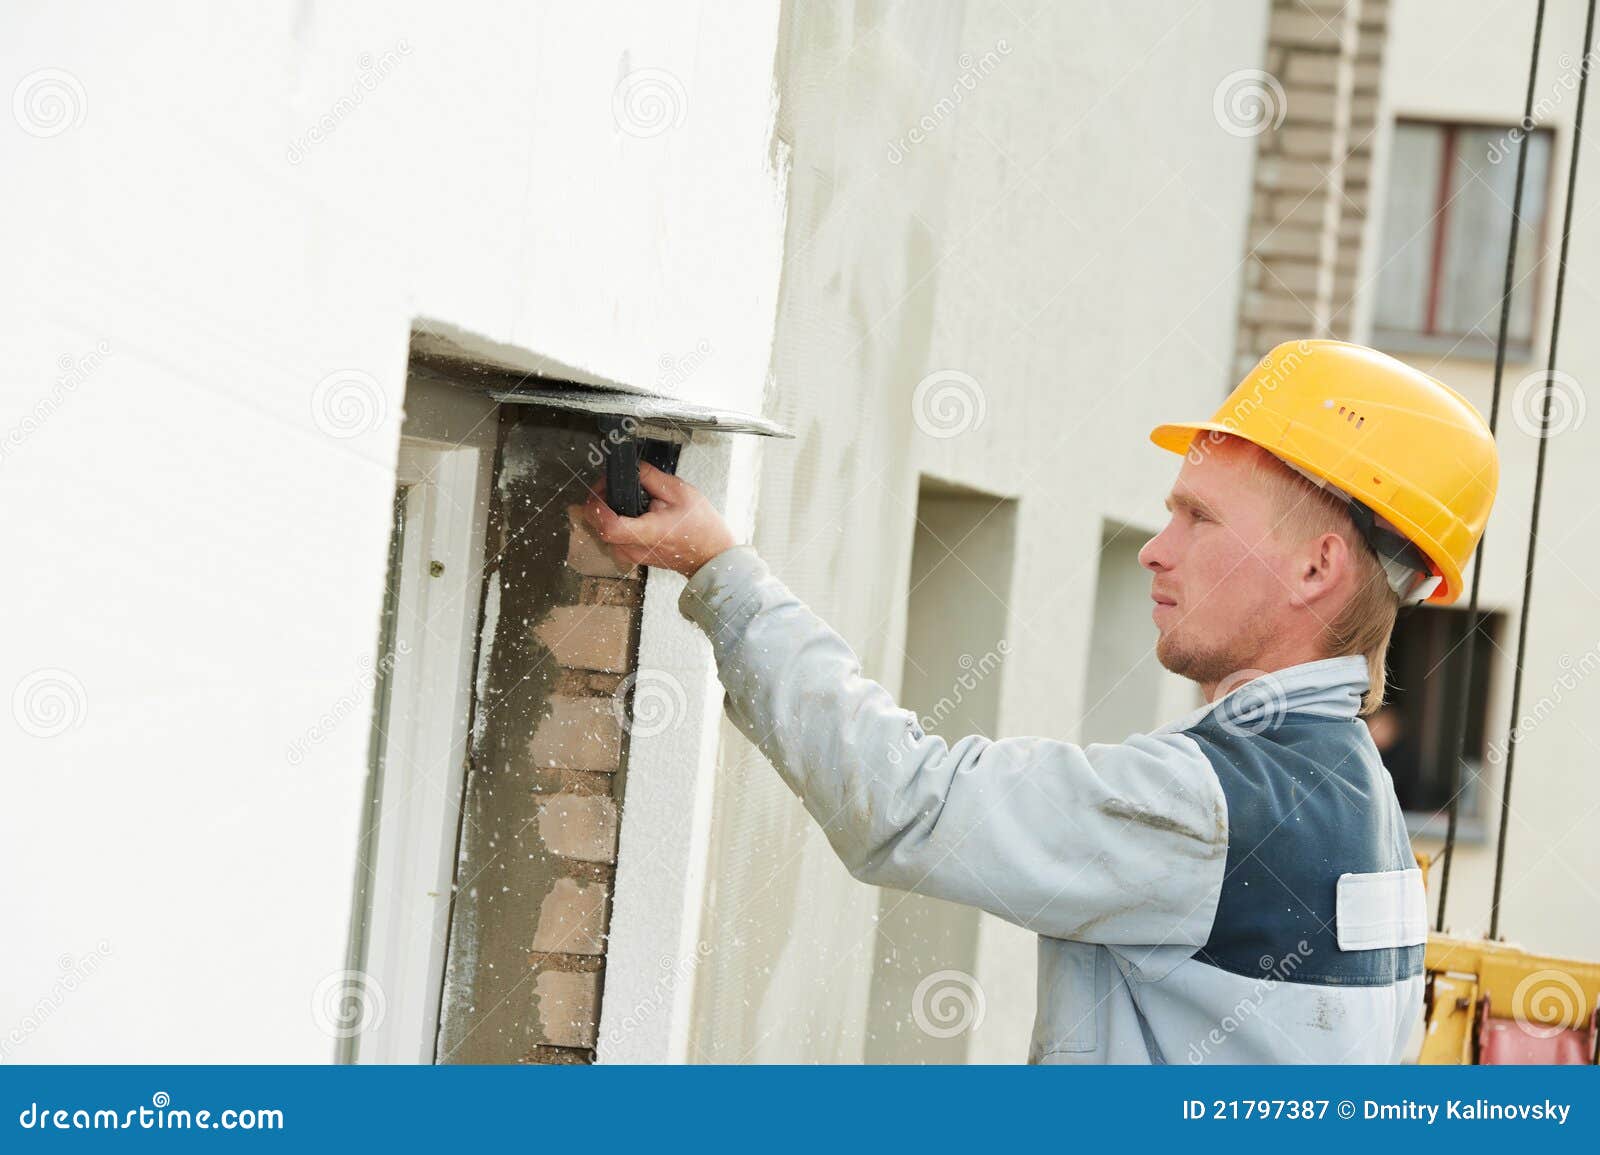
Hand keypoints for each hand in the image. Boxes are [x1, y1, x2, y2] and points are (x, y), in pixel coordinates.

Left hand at [580, 461, 736, 576]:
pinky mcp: (632, 557)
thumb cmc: (701, 528)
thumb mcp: (681, 493)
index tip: (603, 487)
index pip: (609, 526)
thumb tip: (632, 468)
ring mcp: (632, 556)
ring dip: (604, 512)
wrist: (710, 555)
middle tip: (608, 486)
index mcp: (647, 533)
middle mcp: (635, 549)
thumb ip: (652, 478)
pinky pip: (612, 538)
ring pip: (601, 533)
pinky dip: (613, 522)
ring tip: (620, 498)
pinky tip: (628, 512)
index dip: (598, 505)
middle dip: (597, 502)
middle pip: (597, 527)